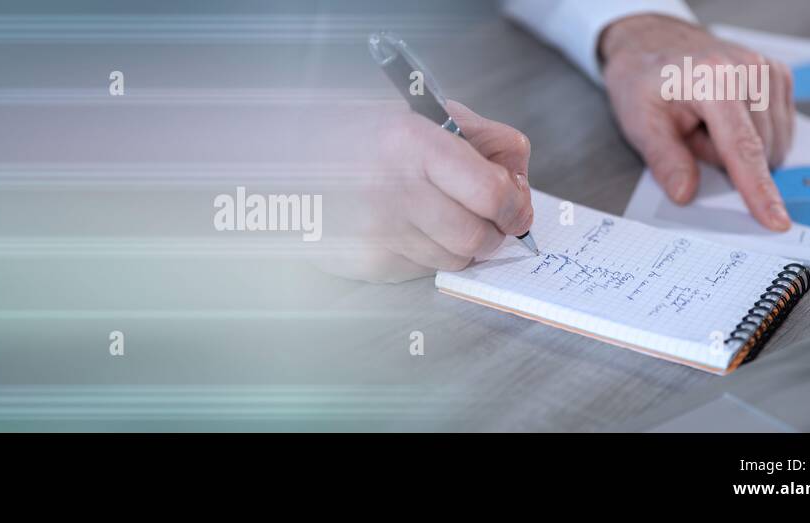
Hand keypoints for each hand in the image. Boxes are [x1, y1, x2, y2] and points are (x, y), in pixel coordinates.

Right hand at [317, 101, 533, 282]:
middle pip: (477, 237)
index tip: (516, 207)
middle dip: (493, 232)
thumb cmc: (366, 136)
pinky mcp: (365, 263)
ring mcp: (374, 233)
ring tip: (437, 216)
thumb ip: (486, 140)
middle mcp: (389, 190)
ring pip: (454, 260)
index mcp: (409, 142)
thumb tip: (520, 186)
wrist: (289, 160)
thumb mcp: (426, 115)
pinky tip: (405, 228)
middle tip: (485, 218)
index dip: (514, 206)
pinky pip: (423, 270)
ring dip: (460, 244)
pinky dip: (427, 253)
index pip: (490, 193)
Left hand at [600, 14, 793, 230]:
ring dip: (737, 147)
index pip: (743, 149)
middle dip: (721, 157)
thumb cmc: (645, 81)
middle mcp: (750, 71)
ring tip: (705, 123)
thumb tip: (686, 193)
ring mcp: (769, 71)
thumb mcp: (641, 123)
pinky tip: (725, 117)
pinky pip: (778, 131)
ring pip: (771, 145)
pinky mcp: (780, 76)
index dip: (759, 190)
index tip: (775, 220)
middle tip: (690, 133)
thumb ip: (665, 160)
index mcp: (714, 81)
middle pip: (757, 152)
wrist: (654, 45)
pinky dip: (752, 134)